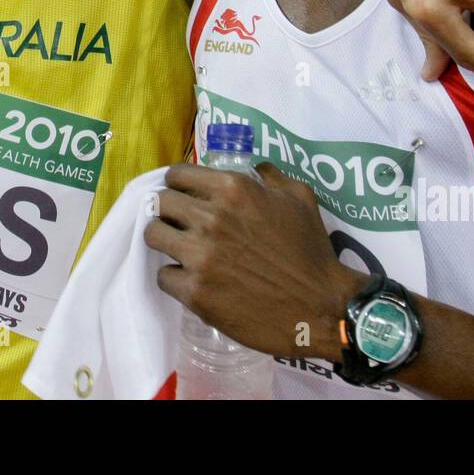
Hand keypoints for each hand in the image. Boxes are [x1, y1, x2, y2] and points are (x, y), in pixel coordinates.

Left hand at [144, 163, 364, 359]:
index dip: (178, 183)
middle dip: (168, 210)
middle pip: (160, 202)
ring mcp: (200, 256)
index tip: (182, 194)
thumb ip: (271, 176)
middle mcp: (211, 217)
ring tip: (179, 247)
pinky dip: (175, 276)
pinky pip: (163, 275)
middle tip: (179, 222)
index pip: (178, 174)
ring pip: (153, 235)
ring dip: (165, 239)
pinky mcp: (195, 292)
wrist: (320, 307)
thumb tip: (254, 167)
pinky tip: (191, 278)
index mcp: (234, 189)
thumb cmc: (311, 251)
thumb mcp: (299, 198)